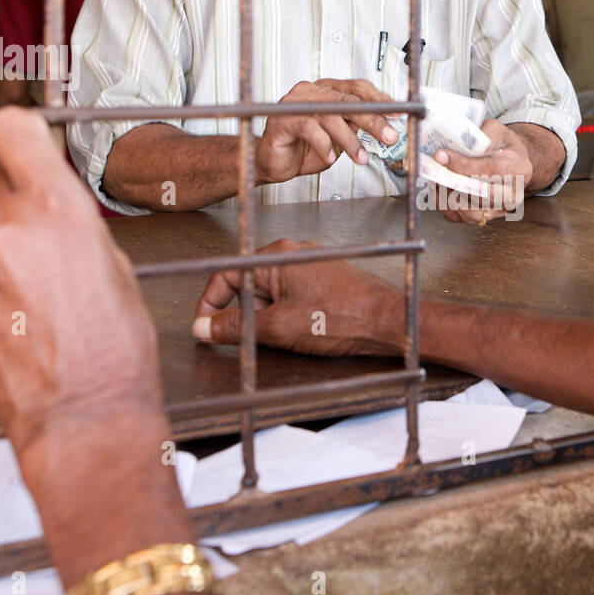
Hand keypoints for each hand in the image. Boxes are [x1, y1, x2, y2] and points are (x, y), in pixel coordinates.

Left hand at [0, 107, 166, 461]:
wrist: (81, 413)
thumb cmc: (112, 351)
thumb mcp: (113, 264)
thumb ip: (70, 219)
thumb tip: (48, 199)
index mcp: (56, 211)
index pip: (11, 130)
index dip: (20, 134)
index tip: (26, 144)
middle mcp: (4, 228)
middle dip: (11, 191)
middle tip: (37, 225)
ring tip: (18, 264)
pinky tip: (2, 292)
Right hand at [191, 239, 403, 355]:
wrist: (389, 321)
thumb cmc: (341, 317)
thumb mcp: (277, 327)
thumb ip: (236, 328)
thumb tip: (205, 327)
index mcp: (277, 256)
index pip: (227, 275)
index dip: (211, 304)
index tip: (205, 327)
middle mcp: (293, 254)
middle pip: (250, 285)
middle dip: (245, 315)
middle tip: (251, 340)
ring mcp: (312, 267)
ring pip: (273, 295)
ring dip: (268, 319)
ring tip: (285, 337)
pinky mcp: (327, 282)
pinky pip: (294, 298)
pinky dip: (288, 316)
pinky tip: (302, 333)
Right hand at [256, 79, 400, 185]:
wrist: (272, 162)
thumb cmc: (303, 148)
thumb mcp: (338, 138)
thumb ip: (355, 127)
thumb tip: (384, 126)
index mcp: (327, 91)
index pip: (358, 88)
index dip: (380, 100)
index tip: (398, 113)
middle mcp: (311, 92)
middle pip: (348, 101)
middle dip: (372, 120)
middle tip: (389, 135)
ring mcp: (295, 103)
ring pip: (330, 115)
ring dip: (350, 139)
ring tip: (361, 157)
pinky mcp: (282, 119)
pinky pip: (309, 129)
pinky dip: (323, 144)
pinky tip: (331, 156)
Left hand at [430, 119, 530, 224]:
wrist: (511, 163)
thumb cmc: (501, 145)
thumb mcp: (496, 131)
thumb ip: (481, 135)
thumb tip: (456, 144)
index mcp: (520, 170)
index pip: (490, 171)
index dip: (464, 165)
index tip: (441, 156)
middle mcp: (514, 195)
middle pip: (481, 196)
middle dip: (454, 182)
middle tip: (434, 169)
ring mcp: (500, 210)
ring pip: (470, 212)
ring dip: (447, 196)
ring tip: (435, 177)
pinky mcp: (485, 218)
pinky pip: (460, 217)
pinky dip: (444, 204)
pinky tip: (438, 187)